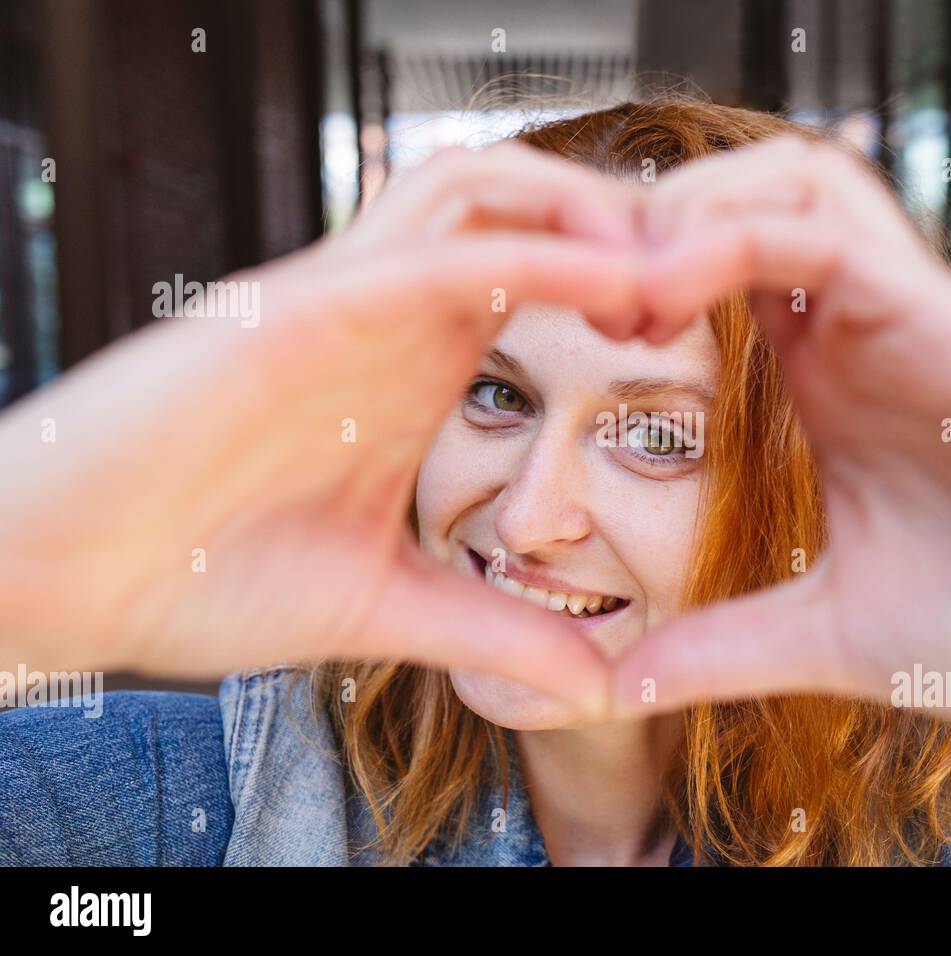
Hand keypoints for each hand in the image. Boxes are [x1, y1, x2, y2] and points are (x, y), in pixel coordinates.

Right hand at [0, 141, 641, 715]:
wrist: (64, 577)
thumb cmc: (201, 576)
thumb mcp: (389, 609)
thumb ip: (494, 629)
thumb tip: (597, 685)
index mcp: (407, 363)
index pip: (531, 274)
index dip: (623, 280)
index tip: (700, 326)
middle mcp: (381, 314)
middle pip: (522, 205)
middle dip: (625, 223)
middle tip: (717, 270)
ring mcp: (335, 302)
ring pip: (479, 190)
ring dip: (587, 211)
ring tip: (674, 263)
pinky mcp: (289, 314)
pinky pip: (428, 253)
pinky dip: (528, 253)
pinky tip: (608, 280)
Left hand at [613, 136, 950, 788]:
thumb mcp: (829, 639)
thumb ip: (723, 646)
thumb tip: (618, 684)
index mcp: (839, 385)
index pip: (731, 269)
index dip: (641, 275)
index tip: (574, 329)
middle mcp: (874, 334)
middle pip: (756, 192)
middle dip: (654, 217)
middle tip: (585, 288)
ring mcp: (919, 319)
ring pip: (796, 178)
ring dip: (692, 208)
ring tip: (624, 287)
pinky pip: (830, 232)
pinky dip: (735, 239)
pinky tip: (668, 295)